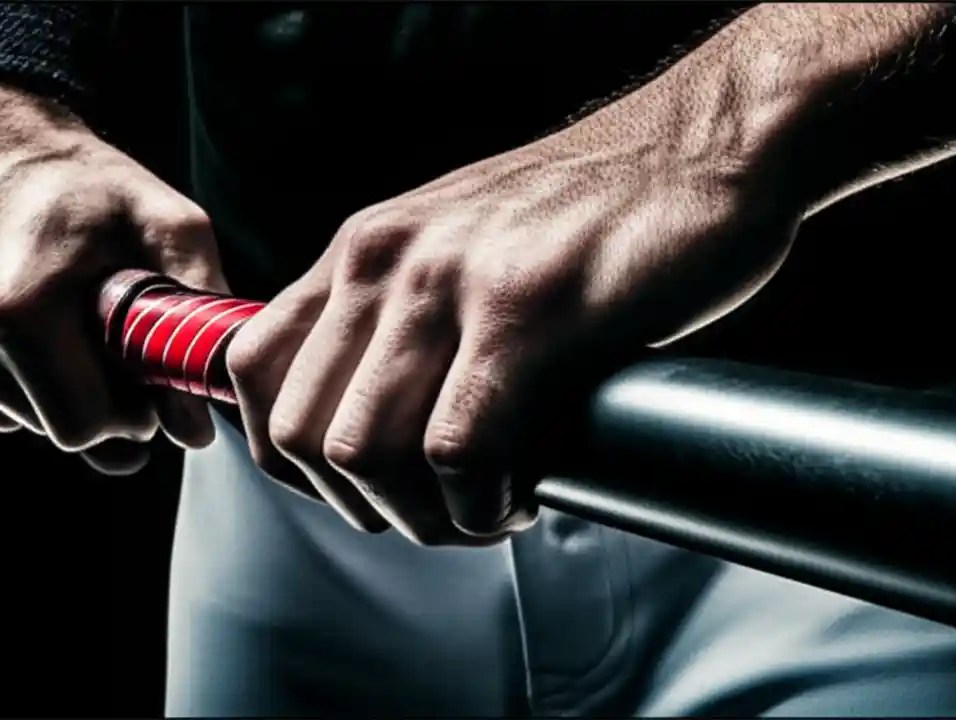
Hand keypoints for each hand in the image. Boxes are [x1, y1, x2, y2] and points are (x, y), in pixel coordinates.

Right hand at [0, 84, 226, 474]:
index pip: (83, 428)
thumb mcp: (167, 224)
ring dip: (33, 380)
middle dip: (82, 394)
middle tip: (95, 333)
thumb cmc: (81, 178)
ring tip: (46, 310)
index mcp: (17, 310)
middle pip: (42, 425)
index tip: (133, 369)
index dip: (124, 410)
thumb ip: (196, 316)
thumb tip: (194, 424)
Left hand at [226, 95, 802, 544]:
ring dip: (420, 516)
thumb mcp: (461, 243)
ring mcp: (452, 281)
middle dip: (361, 506)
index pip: (255, 370)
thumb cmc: (591, 210)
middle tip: (433, 515)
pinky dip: (481, 503)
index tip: (356, 490)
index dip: (289, 460)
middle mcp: (389, 259)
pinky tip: (522, 496)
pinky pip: (459, 450)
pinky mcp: (528, 312)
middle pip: (302, 433)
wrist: (700, 148)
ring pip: (364, 452)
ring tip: (482, 511)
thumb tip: (369, 415)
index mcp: (365, 248)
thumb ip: (403, 310)